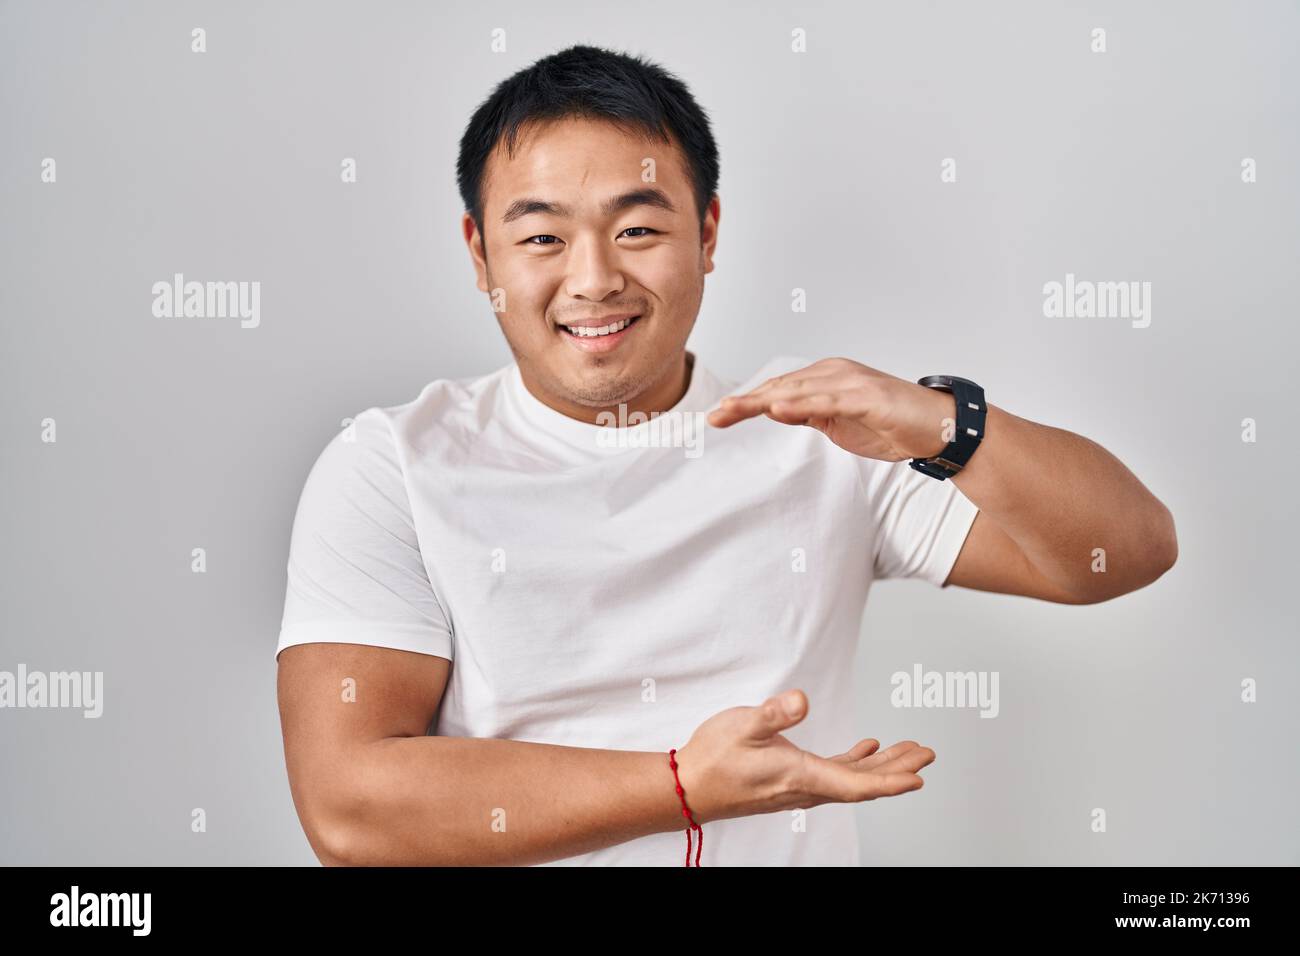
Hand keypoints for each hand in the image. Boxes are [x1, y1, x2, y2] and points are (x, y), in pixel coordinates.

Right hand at [673, 688, 934, 824]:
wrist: (688, 787)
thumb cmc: (712, 758)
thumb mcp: (740, 726)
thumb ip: (772, 714)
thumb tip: (802, 700)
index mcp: (799, 775)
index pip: (856, 784)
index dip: (891, 779)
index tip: (919, 776)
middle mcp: (805, 786)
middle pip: (863, 783)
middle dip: (898, 768)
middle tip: (926, 754)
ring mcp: (799, 785)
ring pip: (852, 779)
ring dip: (883, 765)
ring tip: (908, 750)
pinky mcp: (790, 779)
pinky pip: (834, 774)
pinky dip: (857, 762)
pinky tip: (866, 746)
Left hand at [706, 357, 955, 461]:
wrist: (938, 429)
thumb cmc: (891, 425)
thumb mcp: (838, 422)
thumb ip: (809, 414)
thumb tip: (776, 410)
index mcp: (826, 378)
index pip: (778, 390)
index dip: (747, 403)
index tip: (718, 417)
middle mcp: (835, 373)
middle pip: (781, 388)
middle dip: (745, 403)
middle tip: (713, 417)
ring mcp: (852, 383)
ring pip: (797, 391)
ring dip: (762, 402)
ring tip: (732, 412)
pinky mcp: (868, 397)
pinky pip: (828, 401)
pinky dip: (801, 406)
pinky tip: (777, 411)